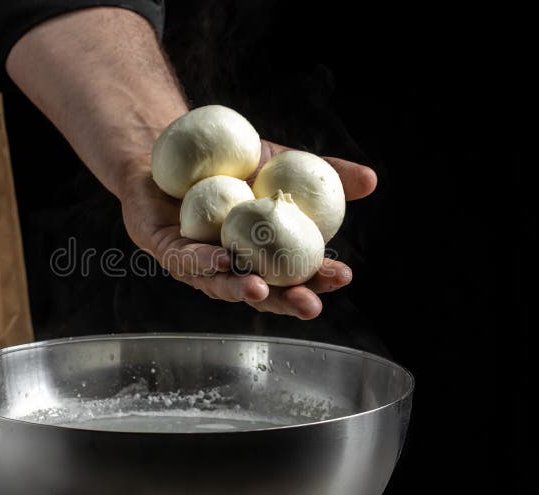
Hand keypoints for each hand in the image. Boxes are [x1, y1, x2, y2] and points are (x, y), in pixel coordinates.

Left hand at [118, 140, 376, 319]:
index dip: (318, 279)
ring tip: (262, 291)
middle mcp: (233, 264)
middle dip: (286, 301)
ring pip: (221, 284)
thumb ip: (323, 175)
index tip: (342, 276)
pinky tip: (220, 261)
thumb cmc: (233, 161)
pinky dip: (203, 262)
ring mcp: (198, 262)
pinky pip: (185, 260)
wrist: (175, 145)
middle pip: (264, 290)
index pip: (296, 273)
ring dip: (242, 290)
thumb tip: (371, 180)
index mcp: (264, 252)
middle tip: (309, 305)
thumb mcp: (283, 163)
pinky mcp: (166, 249)